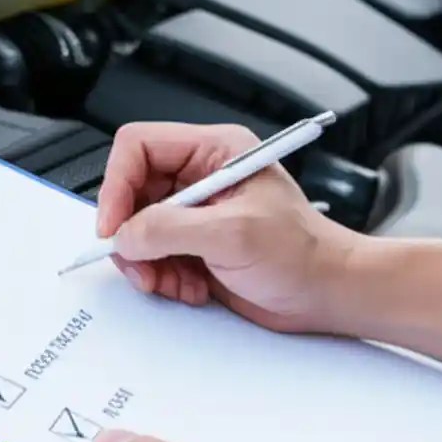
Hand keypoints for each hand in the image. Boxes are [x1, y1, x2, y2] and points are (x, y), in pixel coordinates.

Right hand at [96, 122, 360, 332]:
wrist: (327, 294)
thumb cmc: (303, 254)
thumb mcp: (233, 234)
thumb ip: (171, 229)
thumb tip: (124, 234)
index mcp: (213, 152)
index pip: (139, 148)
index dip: (117, 184)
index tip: (114, 225)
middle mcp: (199, 177)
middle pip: (130, 192)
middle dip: (131, 233)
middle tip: (139, 263)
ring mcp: (194, 213)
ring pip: (136, 229)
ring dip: (146, 262)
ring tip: (172, 280)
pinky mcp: (192, 245)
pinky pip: (150, 256)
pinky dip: (160, 277)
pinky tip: (190, 286)